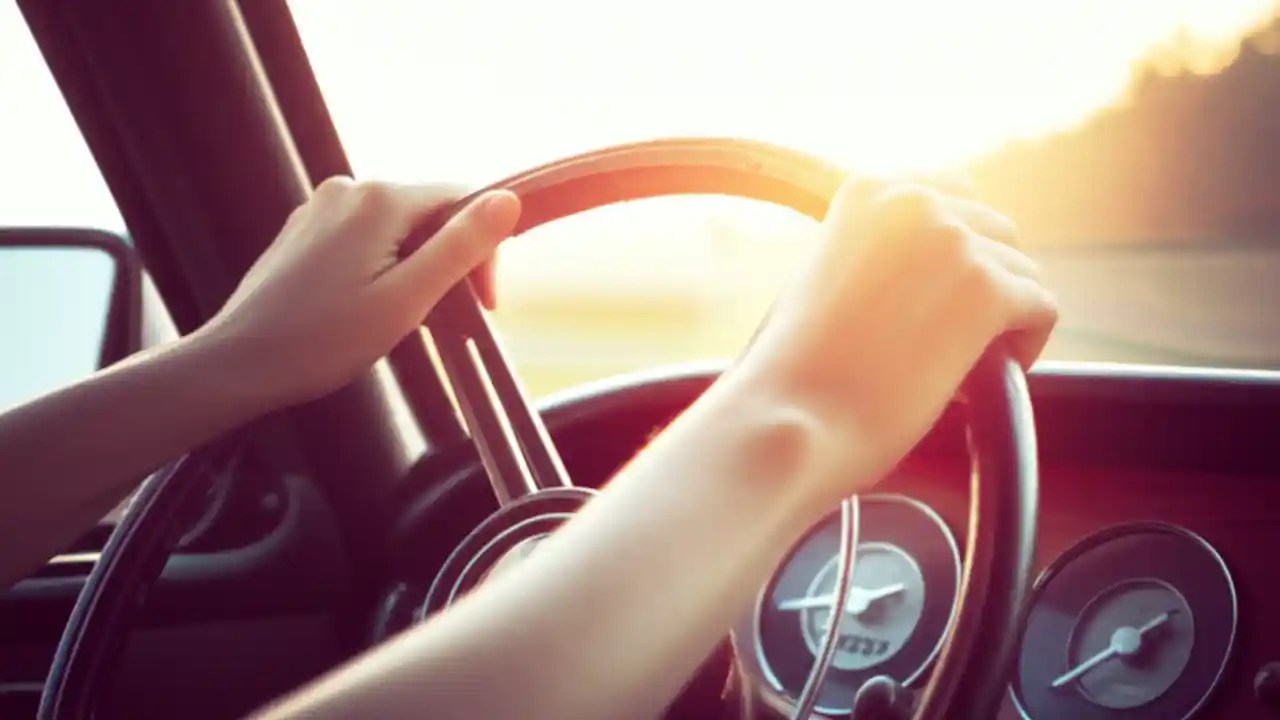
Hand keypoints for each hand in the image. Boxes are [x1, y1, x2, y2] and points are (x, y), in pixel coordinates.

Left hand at [200, 178, 520, 407]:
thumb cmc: (322, 340)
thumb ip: (461, 246)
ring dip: (417, 272)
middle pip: (430, 215)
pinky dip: (384, 270)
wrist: (239, 364)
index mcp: (379, 200)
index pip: (462, 202)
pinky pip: (366, 240)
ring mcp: (322, 208)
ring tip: (405, 322)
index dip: (483, 253)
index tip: (481, 306)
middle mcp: (349, 190)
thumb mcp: (408, 298)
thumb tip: (508, 200)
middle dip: (448, 265)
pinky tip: (372, 310)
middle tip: (445, 323)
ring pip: (399, 231)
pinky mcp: (306, 231)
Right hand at [734, 177, 1056, 503]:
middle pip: (995, 229)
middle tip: (948, 343)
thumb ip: (873, 252)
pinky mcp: (986, 288)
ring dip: (1002, 319)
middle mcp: (913, 199)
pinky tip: (980, 383)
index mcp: (867, 190)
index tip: (942, 297)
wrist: (790, 420)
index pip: (952, 192)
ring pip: (1022, 271)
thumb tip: (933, 268)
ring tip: (959, 368)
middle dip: (983, 285)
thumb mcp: (821, 279)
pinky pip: (1041, 307)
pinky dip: (1024, 346)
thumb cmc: (793, 373)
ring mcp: (953, 239)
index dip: (958, 250)